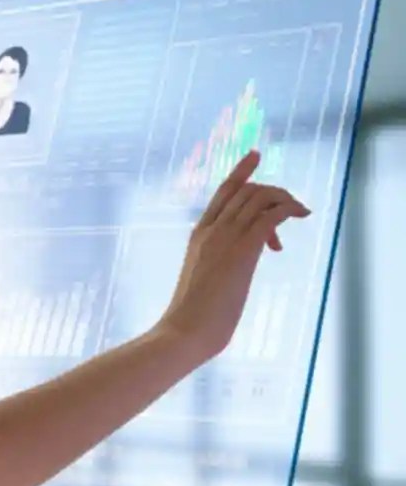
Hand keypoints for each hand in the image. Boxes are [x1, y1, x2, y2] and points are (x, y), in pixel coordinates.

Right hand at [156, 150, 310, 358]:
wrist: (184, 330)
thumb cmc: (192, 317)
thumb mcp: (204, 281)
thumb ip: (217, 267)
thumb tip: (231, 274)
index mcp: (198, 235)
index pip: (222, 193)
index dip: (241, 172)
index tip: (255, 156)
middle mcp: (211, 230)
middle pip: (245, 190)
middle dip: (273, 190)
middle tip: (293, 208)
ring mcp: (225, 238)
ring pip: (259, 197)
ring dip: (286, 198)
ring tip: (301, 212)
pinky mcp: (242, 250)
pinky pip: (270, 214)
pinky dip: (288, 208)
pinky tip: (300, 214)